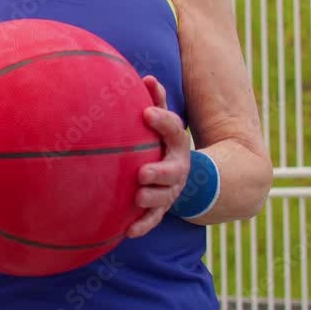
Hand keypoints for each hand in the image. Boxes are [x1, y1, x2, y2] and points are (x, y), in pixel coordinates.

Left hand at [127, 75, 190, 237]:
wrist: (183, 176)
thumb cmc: (161, 142)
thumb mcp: (163, 123)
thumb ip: (157, 102)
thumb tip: (147, 78)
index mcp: (176, 144)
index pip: (174, 130)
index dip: (162, 121)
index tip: (146, 112)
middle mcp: (177, 168)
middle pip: (172, 171)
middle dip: (159, 172)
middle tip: (143, 172)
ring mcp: (170, 190)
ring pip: (164, 197)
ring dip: (151, 198)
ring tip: (138, 196)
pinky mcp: (160, 208)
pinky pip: (153, 219)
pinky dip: (142, 226)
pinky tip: (128, 232)